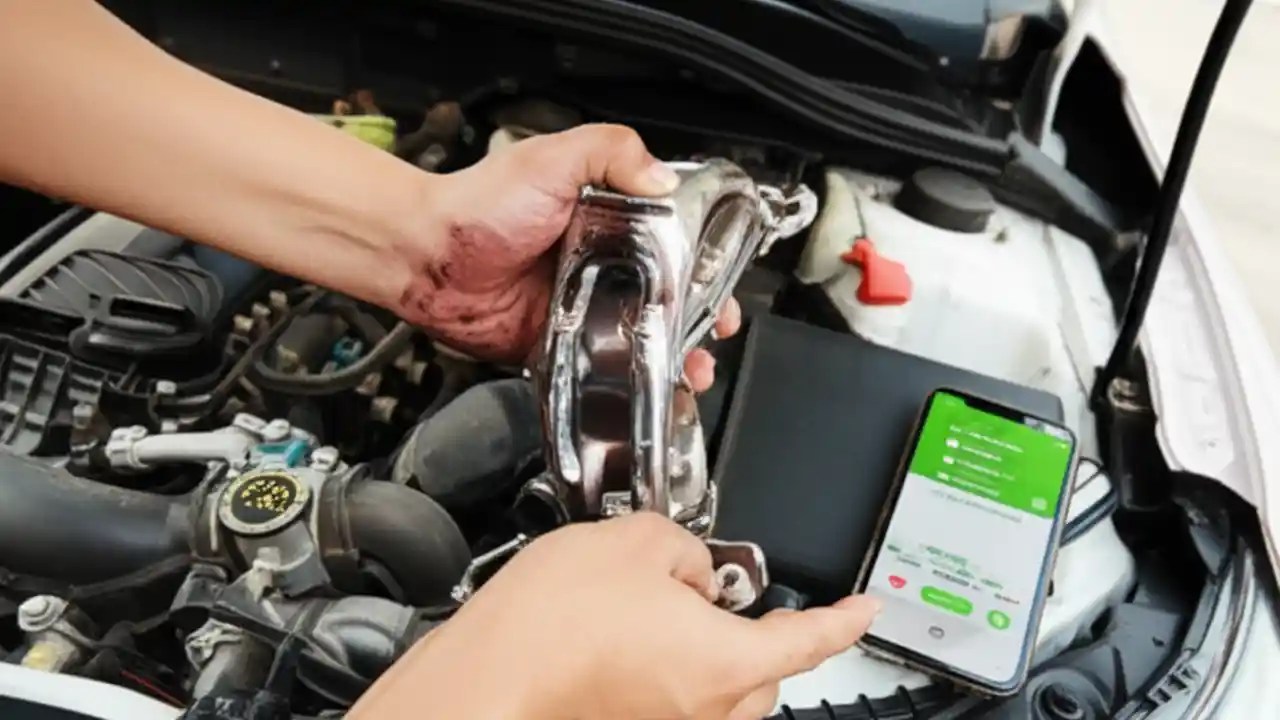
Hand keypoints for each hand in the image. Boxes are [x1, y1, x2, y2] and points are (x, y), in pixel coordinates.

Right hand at [349, 513, 880, 719]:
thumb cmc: (550, 625)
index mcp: (727, 661)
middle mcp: (706, 711)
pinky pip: (676, 706)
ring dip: (712, 655)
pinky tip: (628, 642)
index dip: (845, 620)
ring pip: (720, 694)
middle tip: (720, 592)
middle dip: (759, 632)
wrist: (483, 681)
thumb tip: (687, 565)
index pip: (813, 640)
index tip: (864, 609)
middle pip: (765, 673)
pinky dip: (671, 674)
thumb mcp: (635, 541)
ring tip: (663, 612)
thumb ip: (683, 546)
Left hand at [396, 124, 738, 388]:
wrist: (424, 255)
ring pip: (638, 339)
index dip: (701, 266)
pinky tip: (647, 392)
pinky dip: (622, 382)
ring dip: (670, 358)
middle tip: (714, 335)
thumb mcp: (552, 159)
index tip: (722, 285)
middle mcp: (599, 265)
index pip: (671, 243)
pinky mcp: (555, 345)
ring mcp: (579, 308)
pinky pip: (596, 367)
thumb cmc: (477, 204)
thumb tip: (663, 178)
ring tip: (692, 372)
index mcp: (607, 220)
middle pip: (664, 298)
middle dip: (696, 320)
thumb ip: (612, 154)